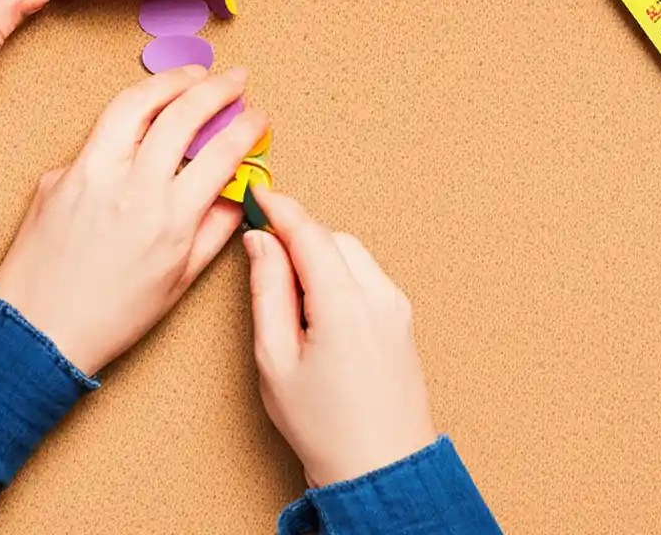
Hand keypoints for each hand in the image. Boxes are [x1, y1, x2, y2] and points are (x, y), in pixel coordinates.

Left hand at [0, 66, 267, 375]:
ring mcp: (91, 175)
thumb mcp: (179, 282)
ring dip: (168, 81)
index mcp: (169, 219)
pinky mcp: (60, 174)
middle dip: (215, 87)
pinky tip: (140, 126)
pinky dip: (125, 122)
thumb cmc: (109, 317)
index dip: (246, 126)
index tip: (257, 116)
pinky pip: (98, 137)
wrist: (37, 332)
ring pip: (133, 104)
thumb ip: (213, 232)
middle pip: (182, 114)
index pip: (221, 152)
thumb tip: (238, 196)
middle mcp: (132, 188)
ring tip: (190, 75)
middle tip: (233, 78)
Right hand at [244, 189, 437, 487]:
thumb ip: (267, 292)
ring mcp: (396, 308)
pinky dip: (339, 275)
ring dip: (320, 255)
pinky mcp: (402, 321)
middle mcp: (378, 296)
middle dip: (298, 235)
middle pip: (333, 239)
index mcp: (344, 303)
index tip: (258, 191)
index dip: (280, 207)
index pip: (310, 232)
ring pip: (353, 255)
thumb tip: (261, 244)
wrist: (381, 468)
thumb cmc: (324, 425)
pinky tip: (318, 310)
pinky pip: (367, 277)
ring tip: (289, 295)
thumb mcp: (275, 359)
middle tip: (263, 252)